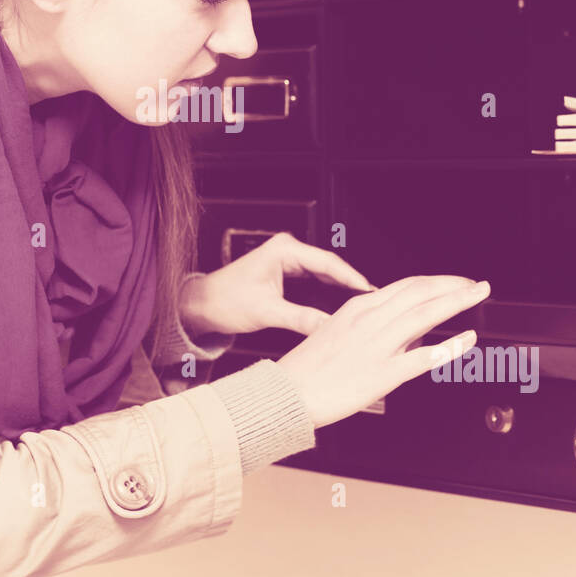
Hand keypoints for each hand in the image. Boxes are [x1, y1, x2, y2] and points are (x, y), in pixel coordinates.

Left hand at [178, 231, 374, 337]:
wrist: (203, 305)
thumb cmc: (225, 301)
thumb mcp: (267, 312)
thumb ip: (301, 319)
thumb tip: (329, 327)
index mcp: (283, 250)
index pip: (327, 262)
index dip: (351, 278)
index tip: (369, 291)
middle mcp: (286, 250)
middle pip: (329, 266)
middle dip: (350, 283)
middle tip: (372, 300)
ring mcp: (286, 259)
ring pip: (323, 273)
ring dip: (340, 287)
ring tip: (361, 303)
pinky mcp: (285, 271)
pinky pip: (314, 278)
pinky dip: (328, 289)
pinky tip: (340, 302)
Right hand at [277, 275, 488, 429]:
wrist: (288, 393)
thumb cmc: (308, 368)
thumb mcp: (336, 331)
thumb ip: (368, 324)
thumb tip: (400, 324)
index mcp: (358, 308)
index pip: (406, 285)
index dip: (436, 280)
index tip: (454, 281)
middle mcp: (370, 320)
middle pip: (420, 292)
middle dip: (454, 285)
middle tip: (476, 284)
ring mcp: (378, 345)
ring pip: (426, 314)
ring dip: (457, 301)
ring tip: (478, 295)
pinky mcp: (383, 374)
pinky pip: (425, 357)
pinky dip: (451, 346)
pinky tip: (467, 341)